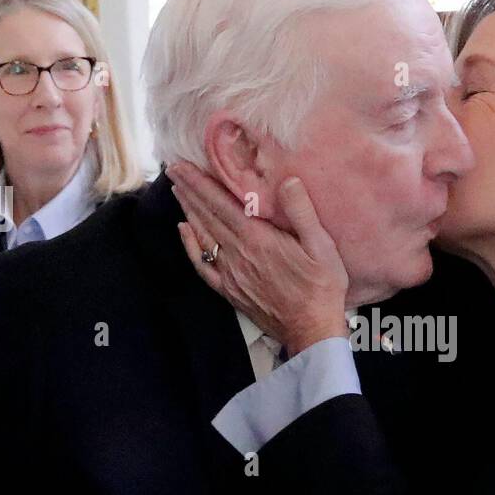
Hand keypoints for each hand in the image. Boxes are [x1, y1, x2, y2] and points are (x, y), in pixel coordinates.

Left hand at [167, 160, 348, 355]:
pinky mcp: (229, 290)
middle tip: (172, 169)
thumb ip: (302, 212)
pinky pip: (202, 265)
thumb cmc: (321, 287)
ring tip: (178, 191)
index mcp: (257, 239)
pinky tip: (185, 232)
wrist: (311, 329)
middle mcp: (238, 254)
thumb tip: (287, 181)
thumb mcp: (322, 246)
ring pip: (202, 236)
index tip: (182, 165)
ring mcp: (230, 273)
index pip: (220, 203)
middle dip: (188, 190)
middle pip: (206, 216)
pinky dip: (190, 246)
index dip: (199, 183)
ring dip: (188, 211)